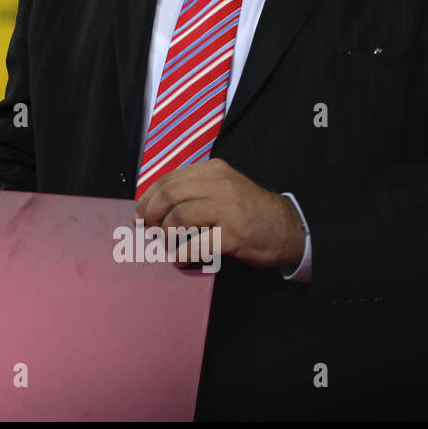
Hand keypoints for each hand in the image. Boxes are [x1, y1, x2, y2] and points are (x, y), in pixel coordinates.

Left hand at [135, 158, 305, 269]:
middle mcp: (219, 184)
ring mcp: (226, 209)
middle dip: (151, 215)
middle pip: (168, 195)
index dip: (147, 198)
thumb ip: (193, 191)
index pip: (168, 179)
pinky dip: (181, 254)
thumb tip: (153, 207)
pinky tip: (182, 258)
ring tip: (168, 244)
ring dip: (166, 235)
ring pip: (178, 217)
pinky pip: (195, 244)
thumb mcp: (223, 188)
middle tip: (148, 230)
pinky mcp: (232, 235)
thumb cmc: (249, 210)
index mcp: (213, 170)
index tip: (139, 213)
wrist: (288, 228)